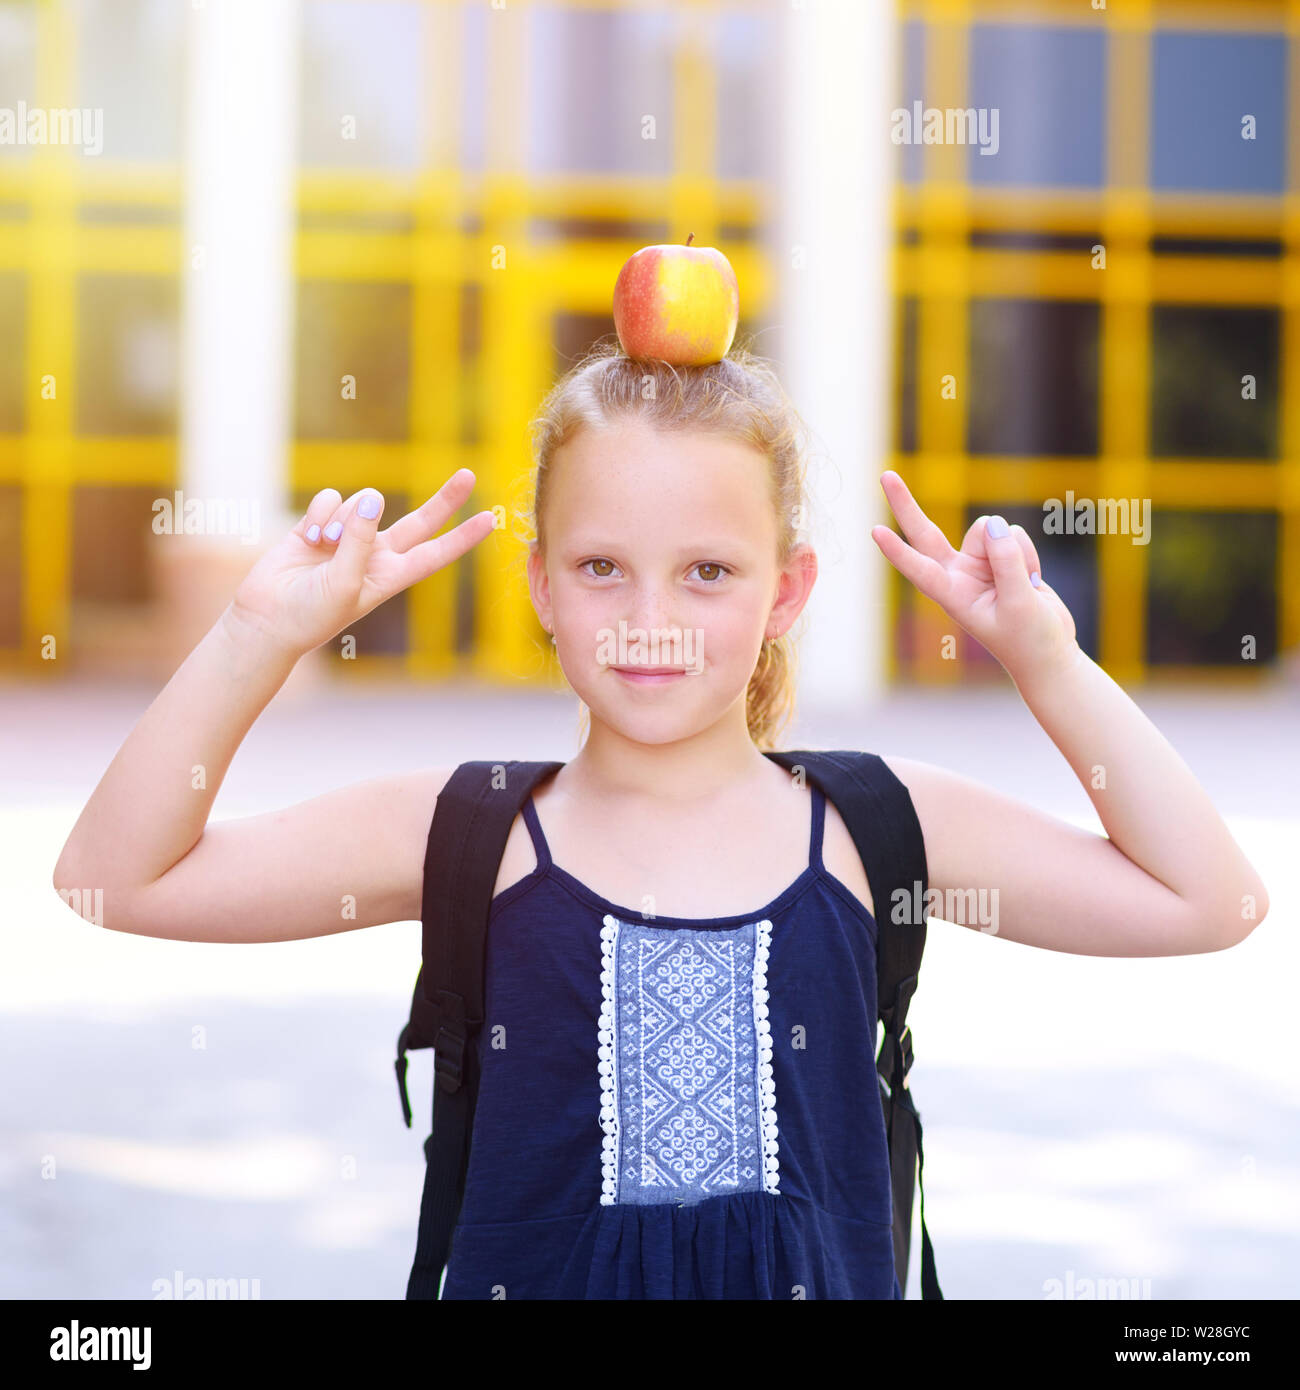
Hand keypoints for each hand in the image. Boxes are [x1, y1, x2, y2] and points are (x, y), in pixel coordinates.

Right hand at [228, 469, 495, 656]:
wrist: (268, 619)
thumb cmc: (312, 613)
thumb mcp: (345, 582)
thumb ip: (361, 540)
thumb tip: (374, 498)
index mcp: (391, 576)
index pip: (436, 553)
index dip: (462, 537)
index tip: (490, 520)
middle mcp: (376, 554)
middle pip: (419, 521)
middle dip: (444, 500)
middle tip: (469, 475)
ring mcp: (349, 539)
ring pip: (363, 503)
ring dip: (344, 519)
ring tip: (324, 548)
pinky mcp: (318, 527)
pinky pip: (330, 501)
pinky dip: (320, 515)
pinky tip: (307, 539)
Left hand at [870, 470, 1079, 684]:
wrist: (1049, 652)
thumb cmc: (1030, 640)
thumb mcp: (1020, 604)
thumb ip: (1007, 564)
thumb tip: (995, 524)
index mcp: (953, 596)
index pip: (921, 569)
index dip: (899, 552)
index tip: (875, 532)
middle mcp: (957, 576)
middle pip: (926, 533)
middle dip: (906, 505)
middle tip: (885, 475)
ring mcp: (976, 564)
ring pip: (989, 529)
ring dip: (1016, 550)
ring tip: (1026, 585)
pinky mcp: (998, 557)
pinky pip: (1012, 535)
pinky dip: (1029, 553)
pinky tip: (1033, 581)